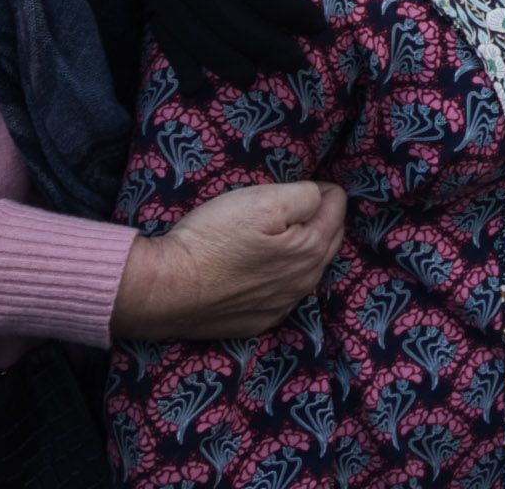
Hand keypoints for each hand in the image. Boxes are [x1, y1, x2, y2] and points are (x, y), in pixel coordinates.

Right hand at [112, 179, 347, 338]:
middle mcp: (304, 283)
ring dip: (304, 249)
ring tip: (283, 233)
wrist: (168, 289)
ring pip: (307, 270)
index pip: (337, 208)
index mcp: (311, 250)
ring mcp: (281, 306)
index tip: (306, 183)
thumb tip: (320, 196)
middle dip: (322, 219)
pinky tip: (263, 268)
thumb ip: (303, 196)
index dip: (323, 190)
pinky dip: (281, 277)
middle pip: (329, 241)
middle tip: (301, 203)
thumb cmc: (214, 238)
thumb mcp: (263, 201)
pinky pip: (282, 294)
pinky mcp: (258, 322)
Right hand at [140, 0, 329, 94]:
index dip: (293, 15)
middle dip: (267, 48)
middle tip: (298, 63)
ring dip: (226, 63)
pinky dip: (180, 62)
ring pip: (195, 37)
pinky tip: (196, 86)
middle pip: (228, 24)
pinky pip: (162, 32)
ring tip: (255, 80)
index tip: (321, 27)